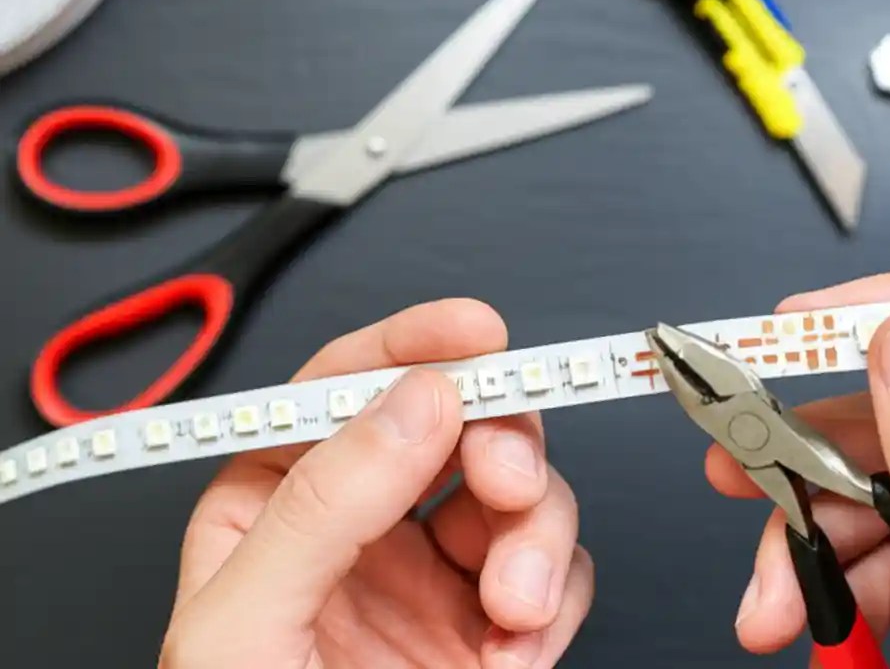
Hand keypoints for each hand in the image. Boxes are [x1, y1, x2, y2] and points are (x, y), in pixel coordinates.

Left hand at [160, 299, 592, 668]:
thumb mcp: (245, 627)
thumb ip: (323, 503)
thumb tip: (411, 402)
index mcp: (276, 505)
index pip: (345, 388)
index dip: (415, 345)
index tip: (478, 336)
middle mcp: (364, 529)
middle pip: (460, 429)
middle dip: (501, 450)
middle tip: (506, 485)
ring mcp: (437, 579)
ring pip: (525, 495)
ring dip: (537, 542)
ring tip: (512, 611)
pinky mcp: (497, 629)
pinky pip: (560, 575)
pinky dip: (557, 607)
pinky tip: (515, 653)